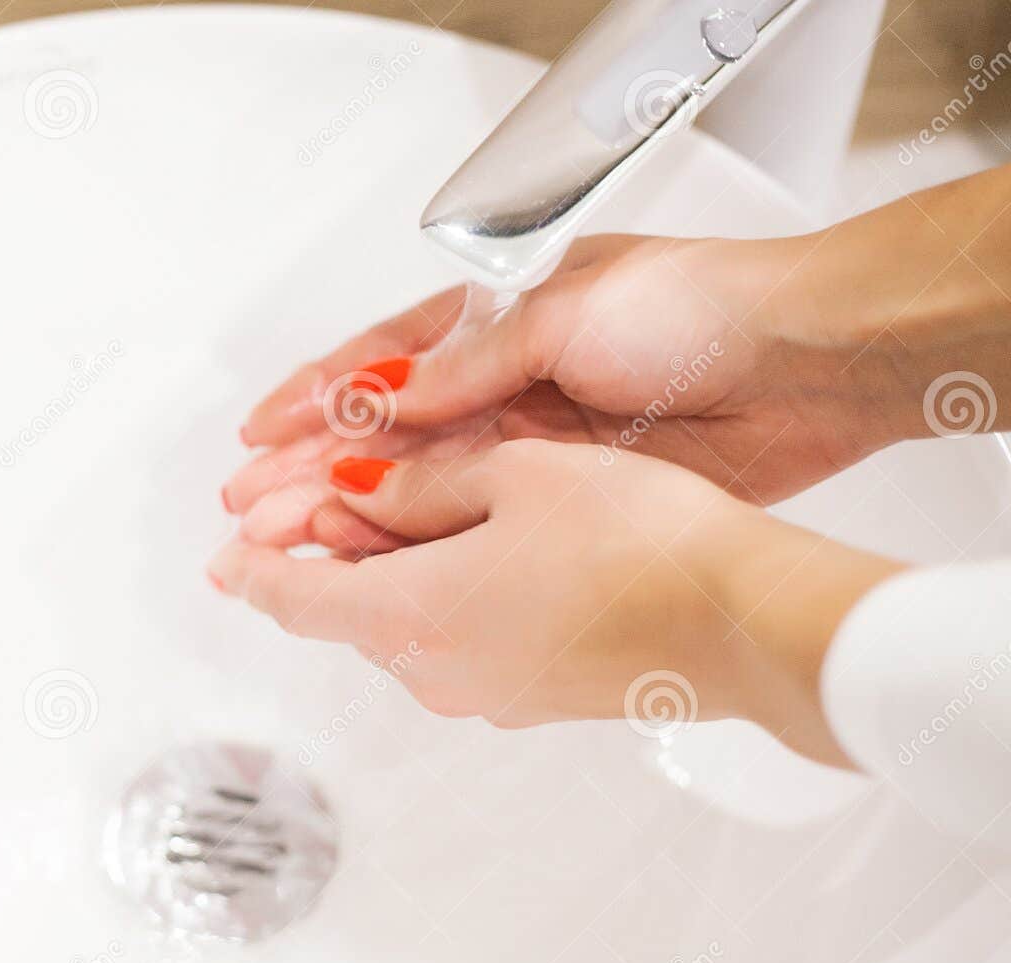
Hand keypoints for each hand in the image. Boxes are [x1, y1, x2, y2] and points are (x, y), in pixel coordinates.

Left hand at [210, 440, 903, 764]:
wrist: (744, 622)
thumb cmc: (639, 541)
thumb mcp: (514, 478)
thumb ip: (417, 489)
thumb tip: (355, 491)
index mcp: (410, 616)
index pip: (296, 599)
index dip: (253, 571)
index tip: (223, 558)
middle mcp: (435, 672)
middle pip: (350, 610)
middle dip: (328, 555)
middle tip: (318, 499)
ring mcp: (486, 694)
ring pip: (407, 624)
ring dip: (391, 574)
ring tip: (405, 511)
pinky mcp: (532, 697)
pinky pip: (459, 642)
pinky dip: (445, 598)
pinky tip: (477, 553)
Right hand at [227, 167, 1010, 545]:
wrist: (803, 365)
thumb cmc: (696, 307)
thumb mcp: (566, 311)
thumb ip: (467, 363)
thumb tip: (380, 398)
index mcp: (492, 323)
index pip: (378, 363)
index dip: (312, 399)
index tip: (255, 435)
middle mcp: (500, 387)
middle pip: (383, 436)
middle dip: (310, 468)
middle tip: (250, 510)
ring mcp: (529, 446)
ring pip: (417, 488)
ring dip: (349, 513)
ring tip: (287, 543)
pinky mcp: (563, 498)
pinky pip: (471, 525)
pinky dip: (417, 544)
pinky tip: (373, 565)